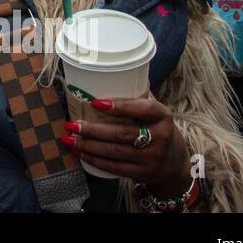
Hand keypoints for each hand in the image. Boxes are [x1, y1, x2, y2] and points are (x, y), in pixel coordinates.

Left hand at [63, 94, 191, 194]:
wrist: (174, 163)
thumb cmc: (157, 128)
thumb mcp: (156, 112)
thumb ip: (139, 95)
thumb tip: (118, 69)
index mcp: (163, 117)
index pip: (144, 109)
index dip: (120, 105)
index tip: (95, 102)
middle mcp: (160, 138)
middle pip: (122, 133)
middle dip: (92, 129)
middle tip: (71, 124)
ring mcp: (151, 158)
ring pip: (114, 152)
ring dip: (88, 144)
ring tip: (68, 137)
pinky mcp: (142, 173)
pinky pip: (114, 167)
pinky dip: (93, 159)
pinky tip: (78, 152)